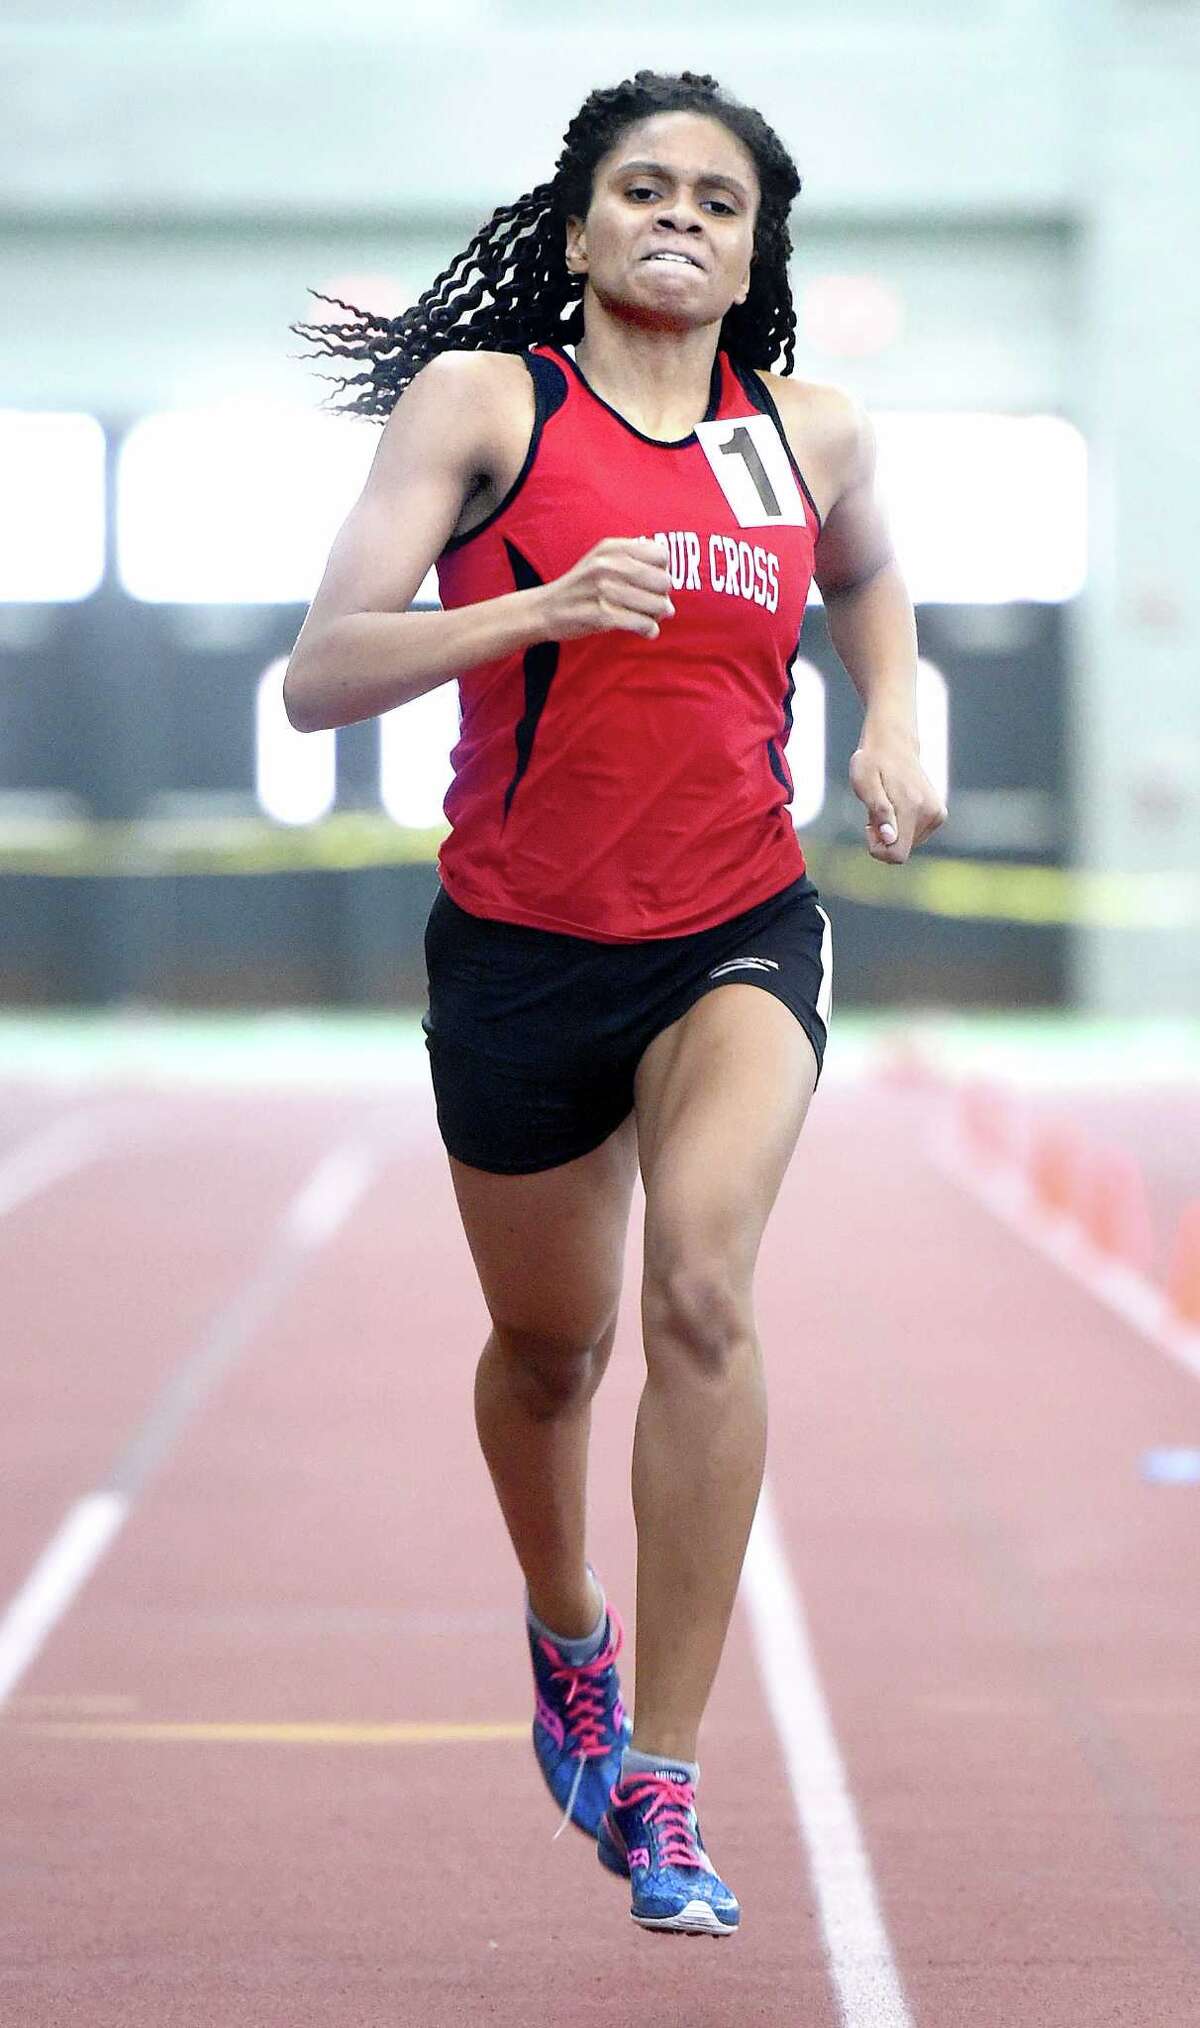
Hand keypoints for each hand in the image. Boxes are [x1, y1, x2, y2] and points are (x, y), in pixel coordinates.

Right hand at [535, 536, 674, 642]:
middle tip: (656, 605)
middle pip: (663, 580)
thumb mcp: (599, 559)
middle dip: (664, 596)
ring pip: (657, 604)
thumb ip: (630, 555)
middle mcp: (608, 565)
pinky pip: (643, 624)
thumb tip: (666, 564)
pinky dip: (650, 630)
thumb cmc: (580, 586)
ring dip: (658, 615)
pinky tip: (647, 631)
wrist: (544, 609)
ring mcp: (604, 590)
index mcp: (611, 548)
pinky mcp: (602, 615)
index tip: (654, 583)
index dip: (663, 570)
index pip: (661, 554)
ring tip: (651, 618)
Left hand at [849, 736, 946, 863]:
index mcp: (912, 807)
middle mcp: (930, 813)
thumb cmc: (872, 762)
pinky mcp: (939, 814)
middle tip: (874, 813)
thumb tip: (890, 837)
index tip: (869, 828)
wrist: (893, 743)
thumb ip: (879, 811)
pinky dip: (902, 826)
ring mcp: (937, 814)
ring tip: (886, 805)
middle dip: (884, 838)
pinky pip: (915, 836)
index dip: (878, 849)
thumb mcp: (864, 783)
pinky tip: (896, 805)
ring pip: (908, 844)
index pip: (897, 854)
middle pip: (902, 851)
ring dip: (893, 831)